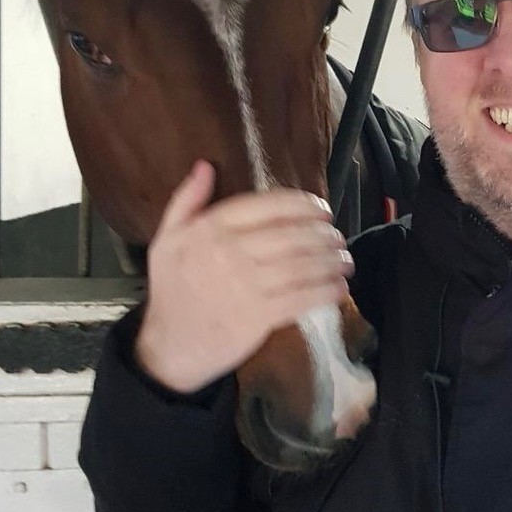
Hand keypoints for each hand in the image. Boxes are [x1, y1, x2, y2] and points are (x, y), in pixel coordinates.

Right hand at [135, 160, 353, 393]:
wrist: (167, 346)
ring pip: (302, 265)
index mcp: (211, 229)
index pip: (269, 205)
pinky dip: (326, 291)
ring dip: (331, 261)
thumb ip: (186, 200)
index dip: (303, 204)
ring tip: (345, 261)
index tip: (322, 208)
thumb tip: (205, 165)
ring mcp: (246, 286)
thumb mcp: (166, 239)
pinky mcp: (258, 317)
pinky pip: (301, 298)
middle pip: (292, 234)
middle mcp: (230, 253)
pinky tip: (339, 288)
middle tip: (338, 237)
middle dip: (324, 234)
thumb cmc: (171, 290)